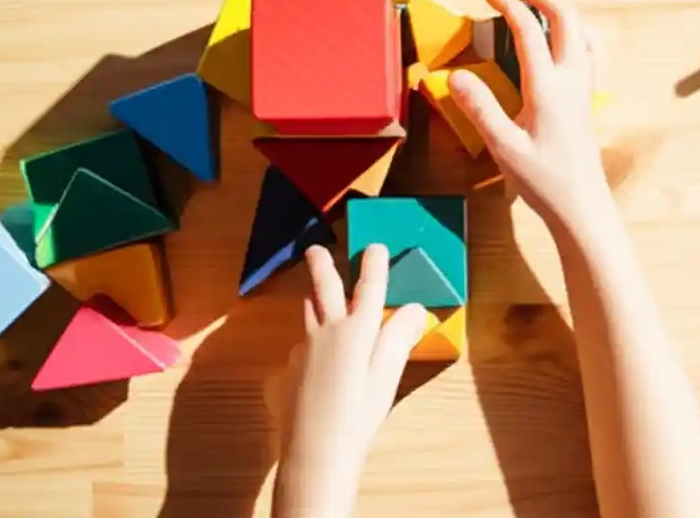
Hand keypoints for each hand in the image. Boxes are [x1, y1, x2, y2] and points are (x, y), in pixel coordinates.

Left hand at [274, 245, 428, 517]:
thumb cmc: (358, 417)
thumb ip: (398, 339)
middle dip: (322, 266)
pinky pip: (300, 352)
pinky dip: (310, 351)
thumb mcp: (386, 378)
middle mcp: (325, 333)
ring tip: (313, 296)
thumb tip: (415, 308)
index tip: (375, 246)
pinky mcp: (284, 373)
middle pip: (323, 290)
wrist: (315, 453)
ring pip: (307, 318)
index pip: (369, 288)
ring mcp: (300, 352)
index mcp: (356, 331)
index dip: (374, 265)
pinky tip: (316, 373)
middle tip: (315, 249)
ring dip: (313, 302)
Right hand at [450, 0, 610, 231]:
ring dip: (555, 7)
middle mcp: (571, 78)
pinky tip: (557, 36)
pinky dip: (571, 29)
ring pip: (580, 27)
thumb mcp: (503, 148)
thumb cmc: (543, 180)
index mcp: (547, 87)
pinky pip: (587, 46)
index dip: (507, 2)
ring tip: (529, 3)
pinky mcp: (587, 95)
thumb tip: (456, 76)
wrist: (581, 205)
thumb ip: (480, 108)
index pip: (528, 28)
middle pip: (564, 14)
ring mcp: (584, 85)